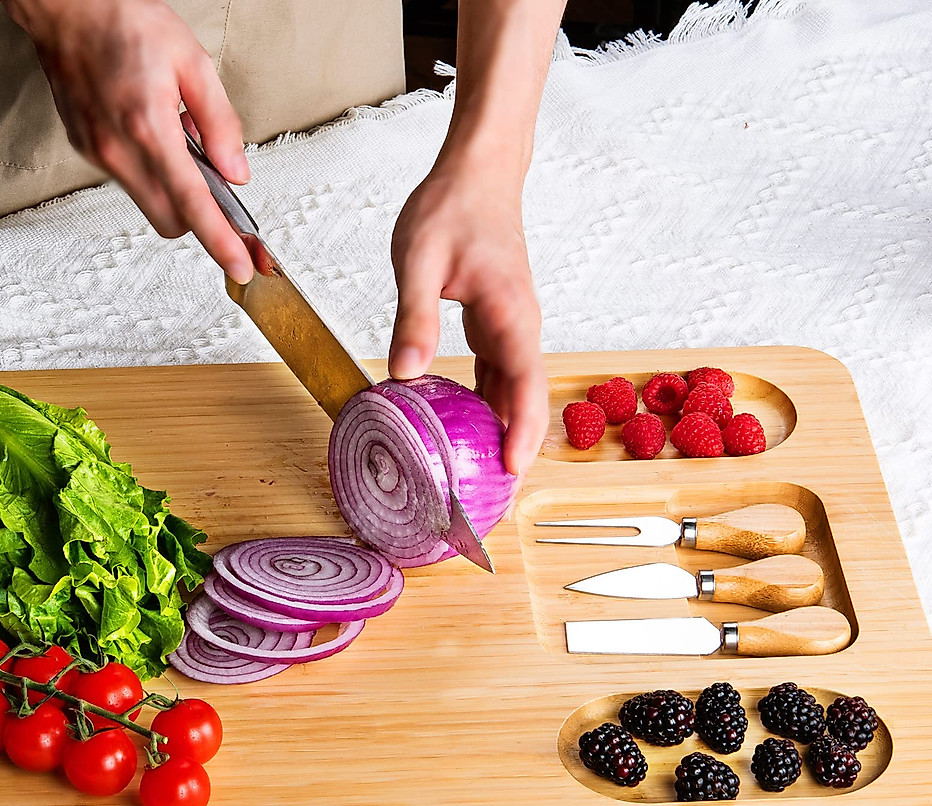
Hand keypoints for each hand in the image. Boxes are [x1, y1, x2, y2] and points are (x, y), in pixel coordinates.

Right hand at [3, 0, 253, 281]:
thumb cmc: (123, 20)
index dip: (220, 242)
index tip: (239, 266)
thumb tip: (237, 172)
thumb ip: (220, 123)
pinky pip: (129, 181)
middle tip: (218, 195)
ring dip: (172, 190)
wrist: (65, 5)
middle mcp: (117, 149)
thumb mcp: (192, 61)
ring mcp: (97, 153)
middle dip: (197, 217)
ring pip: (150, 204)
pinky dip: (150, 171)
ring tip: (177, 141)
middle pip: (171, 222)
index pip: (192, 204)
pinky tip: (152, 133)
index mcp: (149, 126)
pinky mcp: (86, 150)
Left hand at [388, 163, 547, 476]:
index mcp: (511, 316)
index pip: (526, 385)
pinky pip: (499, 384)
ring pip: (515, 399)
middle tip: (492, 503)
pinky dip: (489, 415)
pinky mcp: (498, 333)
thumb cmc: (453, 207)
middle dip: (515, 454)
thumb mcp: (419, 258)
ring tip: (481, 485)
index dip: (522, 432)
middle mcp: (521, 331)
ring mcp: (513, 334)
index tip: (512, 470)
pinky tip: (469, 439)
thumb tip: (404, 374)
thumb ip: (413, 318)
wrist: (479, 175)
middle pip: (527, 405)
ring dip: (503, 439)